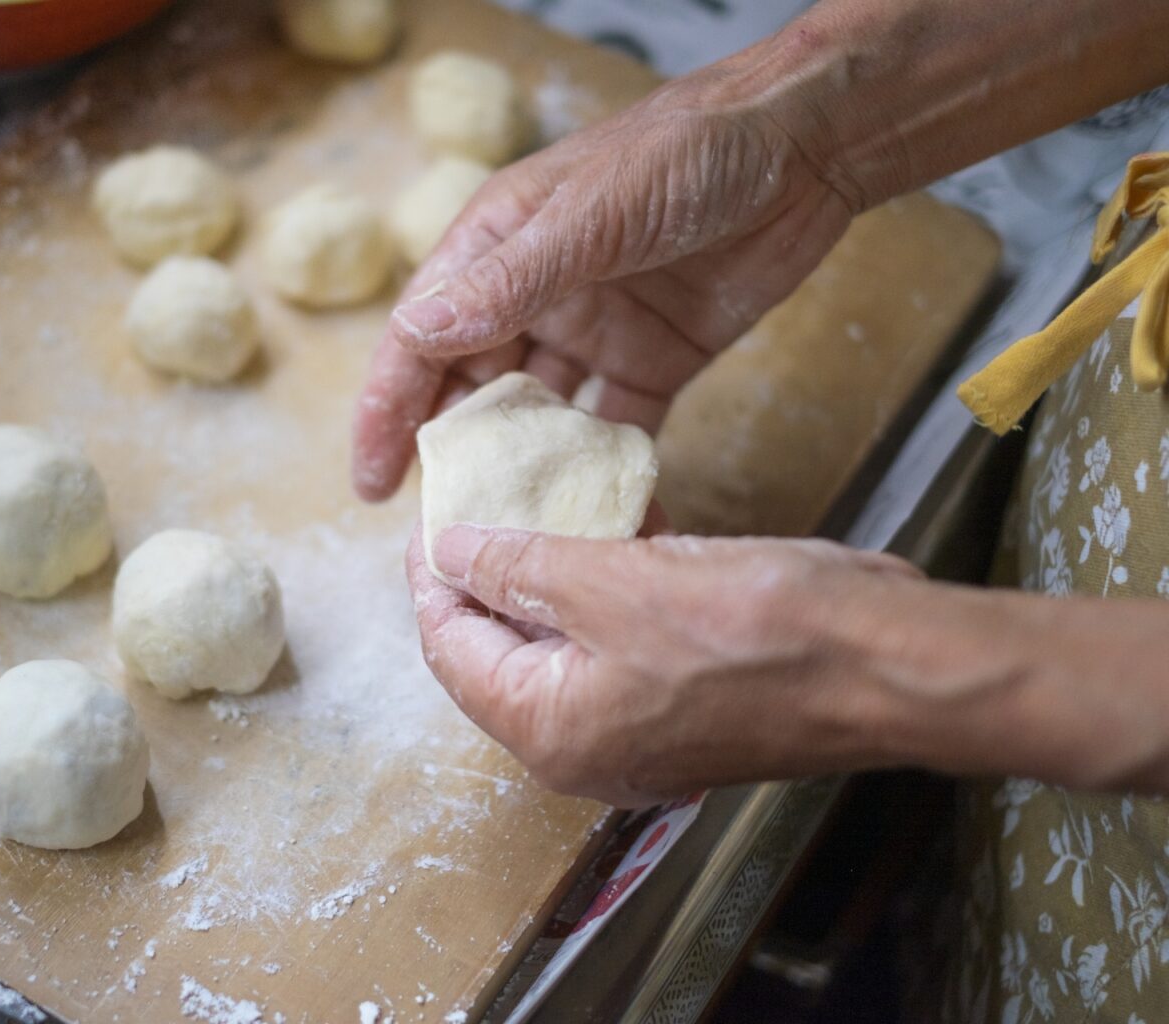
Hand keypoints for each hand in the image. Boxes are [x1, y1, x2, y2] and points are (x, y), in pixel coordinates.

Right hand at [352, 66, 859, 499]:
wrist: (806, 145)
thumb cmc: (686, 150)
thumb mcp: (592, 213)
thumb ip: (511, 280)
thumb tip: (419, 332)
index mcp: (497, 246)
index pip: (421, 336)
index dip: (389, 409)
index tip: (372, 482)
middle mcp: (534, 294)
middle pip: (473, 387)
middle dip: (453, 454)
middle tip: (444, 526)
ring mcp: (595, 331)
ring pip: (541, 418)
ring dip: (524, 470)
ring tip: (510, 534)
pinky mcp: (655, 360)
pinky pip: (617, 427)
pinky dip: (604, 469)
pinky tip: (595, 514)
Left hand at [409, 523, 923, 805]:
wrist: (891, 665)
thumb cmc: (757, 630)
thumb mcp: (615, 582)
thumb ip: (520, 568)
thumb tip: (449, 553)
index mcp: (548, 731)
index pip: (452, 649)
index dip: (434, 577)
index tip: (434, 514)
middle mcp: (584, 746)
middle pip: (503, 651)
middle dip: (495, 572)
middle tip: (490, 500)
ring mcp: (639, 730)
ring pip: (567, 641)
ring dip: (558, 571)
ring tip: (550, 500)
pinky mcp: (686, 703)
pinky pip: (622, 642)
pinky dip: (615, 587)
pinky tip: (625, 525)